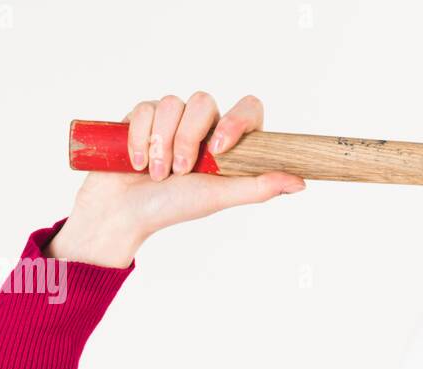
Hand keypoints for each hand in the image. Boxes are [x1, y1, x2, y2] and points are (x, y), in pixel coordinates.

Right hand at [44, 92, 305, 266]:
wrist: (123, 212)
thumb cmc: (172, 207)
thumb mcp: (218, 197)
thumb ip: (257, 186)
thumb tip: (300, 181)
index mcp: (227, 144)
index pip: (248, 110)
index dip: (236, 121)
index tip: (218, 149)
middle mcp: (202, 127)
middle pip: (205, 101)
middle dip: (188, 136)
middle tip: (180, 170)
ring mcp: (172, 119)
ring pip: (172, 102)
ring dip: (161, 143)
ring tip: (156, 173)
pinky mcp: (143, 116)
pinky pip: (145, 108)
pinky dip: (140, 139)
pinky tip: (136, 163)